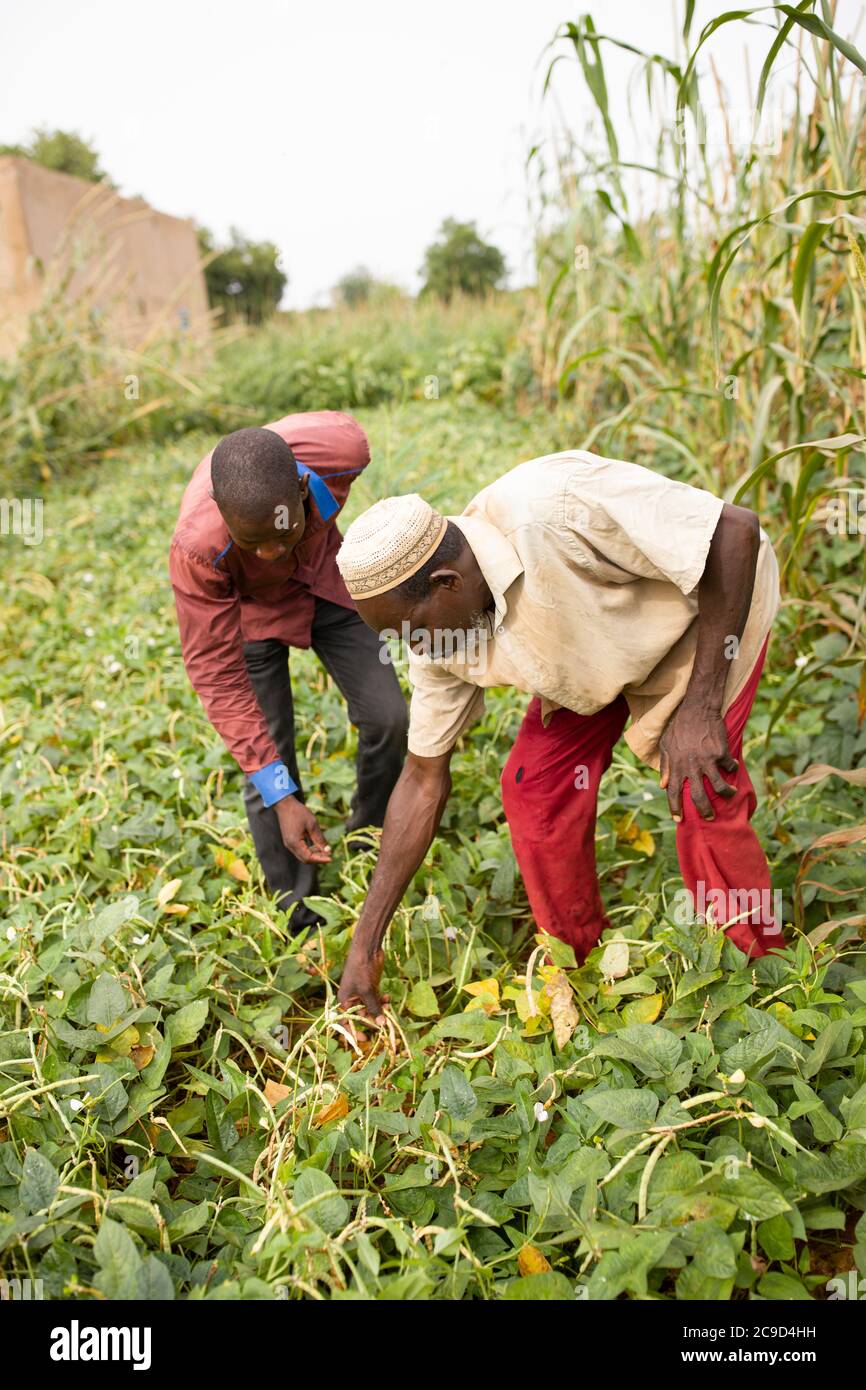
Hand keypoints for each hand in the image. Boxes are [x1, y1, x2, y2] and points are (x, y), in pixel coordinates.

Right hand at [275, 796, 331, 863]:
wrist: (285, 804)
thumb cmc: (299, 812)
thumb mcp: (312, 824)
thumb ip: (320, 839)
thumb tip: (328, 850)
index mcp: (295, 843)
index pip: (308, 858)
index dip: (320, 859)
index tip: (331, 858)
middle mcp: (290, 846)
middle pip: (305, 859)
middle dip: (318, 858)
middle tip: (329, 854)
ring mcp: (289, 844)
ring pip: (303, 855)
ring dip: (314, 854)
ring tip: (324, 849)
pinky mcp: (289, 841)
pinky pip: (300, 850)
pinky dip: (309, 849)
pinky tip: (316, 845)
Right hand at [338, 944, 388, 1026]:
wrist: (367, 949)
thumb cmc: (361, 970)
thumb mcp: (368, 991)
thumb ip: (374, 1008)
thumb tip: (381, 1024)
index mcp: (345, 1000)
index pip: (347, 1021)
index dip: (354, 1031)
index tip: (365, 1040)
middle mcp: (352, 998)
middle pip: (362, 1015)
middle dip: (373, 1018)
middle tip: (385, 1022)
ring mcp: (362, 992)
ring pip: (371, 1007)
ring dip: (380, 1009)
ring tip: (388, 1007)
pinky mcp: (371, 986)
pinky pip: (376, 999)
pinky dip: (382, 1000)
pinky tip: (388, 998)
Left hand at [658, 702, 737, 821]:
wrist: (697, 708)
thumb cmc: (679, 726)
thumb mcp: (665, 744)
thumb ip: (665, 766)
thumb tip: (662, 785)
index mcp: (676, 765)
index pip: (673, 793)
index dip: (675, 808)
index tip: (678, 820)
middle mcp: (691, 766)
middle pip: (698, 796)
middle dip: (704, 810)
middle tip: (710, 817)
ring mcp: (707, 760)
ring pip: (719, 786)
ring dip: (726, 793)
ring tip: (730, 794)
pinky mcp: (721, 752)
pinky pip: (730, 766)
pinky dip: (733, 768)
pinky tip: (733, 765)